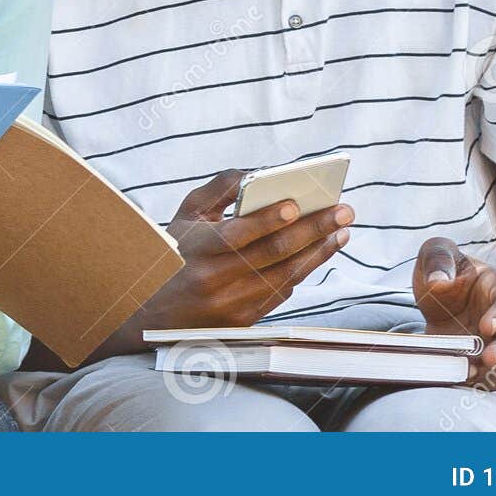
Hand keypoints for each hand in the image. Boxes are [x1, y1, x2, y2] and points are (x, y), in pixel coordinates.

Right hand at [131, 169, 352, 333]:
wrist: (152, 314)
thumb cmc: (173, 253)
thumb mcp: (184, 216)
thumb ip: (218, 190)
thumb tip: (255, 173)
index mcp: (197, 250)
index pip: (237, 234)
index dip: (268, 219)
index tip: (296, 203)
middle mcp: (214, 280)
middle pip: (272, 254)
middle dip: (313, 230)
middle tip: (343, 211)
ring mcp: (231, 305)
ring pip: (284, 276)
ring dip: (319, 253)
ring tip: (342, 231)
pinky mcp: (243, 322)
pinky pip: (280, 293)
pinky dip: (303, 271)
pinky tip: (320, 252)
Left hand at [412, 236, 495, 390]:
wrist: (446, 291)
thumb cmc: (446, 270)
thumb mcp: (438, 252)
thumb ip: (439, 258)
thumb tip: (437, 281)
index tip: (485, 327)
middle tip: (488, 360)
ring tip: (470, 376)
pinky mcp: (482, 362)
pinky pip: (491, 378)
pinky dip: (481, 383)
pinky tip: (462, 382)